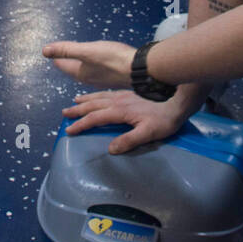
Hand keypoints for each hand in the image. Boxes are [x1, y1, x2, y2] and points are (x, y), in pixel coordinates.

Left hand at [42, 40, 136, 89]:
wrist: (139, 69)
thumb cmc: (113, 60)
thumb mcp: (86, 51)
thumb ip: (66, 50)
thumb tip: (45, 51)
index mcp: (81, 73)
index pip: (62, 64)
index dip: (56, 56)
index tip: (50, 52)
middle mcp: (90, 79)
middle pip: (73, 69)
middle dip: (66, 61)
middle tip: (60, 56)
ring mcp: (102, 79)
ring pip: (86, 70)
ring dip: (80, 64)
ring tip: (77, 59)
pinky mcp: (114, 77)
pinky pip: (98, 70)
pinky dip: (93, 65)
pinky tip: (98, 63)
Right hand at [61, 89, 189, 153]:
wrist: (178, 96)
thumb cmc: (165, 117)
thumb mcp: (149, 133)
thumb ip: (129, 140)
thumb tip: (110, 149)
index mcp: (120, 111)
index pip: (96, 118)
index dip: (81, 125)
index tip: (69, 130)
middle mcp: (119, 101)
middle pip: (93, 105)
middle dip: (78, 110)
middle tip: (65, 113)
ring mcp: (124, 95)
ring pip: (100, 96)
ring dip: (86, 100)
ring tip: (75, 101)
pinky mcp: (131, 92)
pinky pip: (108, 92)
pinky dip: (98, 94)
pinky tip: (98, 95)